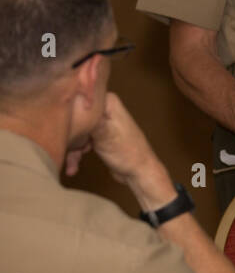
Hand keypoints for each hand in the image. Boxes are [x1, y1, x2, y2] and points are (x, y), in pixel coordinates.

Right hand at [72, 92, 174, 209]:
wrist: (138, 173)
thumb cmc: (128, 152)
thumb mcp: (105, 134)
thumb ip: (89, 119)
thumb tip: (73, 105)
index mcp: (108, 102)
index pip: (79, 98)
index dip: (67, 113)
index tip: (57, 126)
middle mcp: (103, 109)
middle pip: (74, 117)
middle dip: (69, 136)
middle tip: (67, 149)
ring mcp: (100, 123)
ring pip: (74, 131)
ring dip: (72, 149)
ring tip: (72, 164)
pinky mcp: (97, 136)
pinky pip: (79, 141)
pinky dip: (75, 154)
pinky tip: (73, 168)